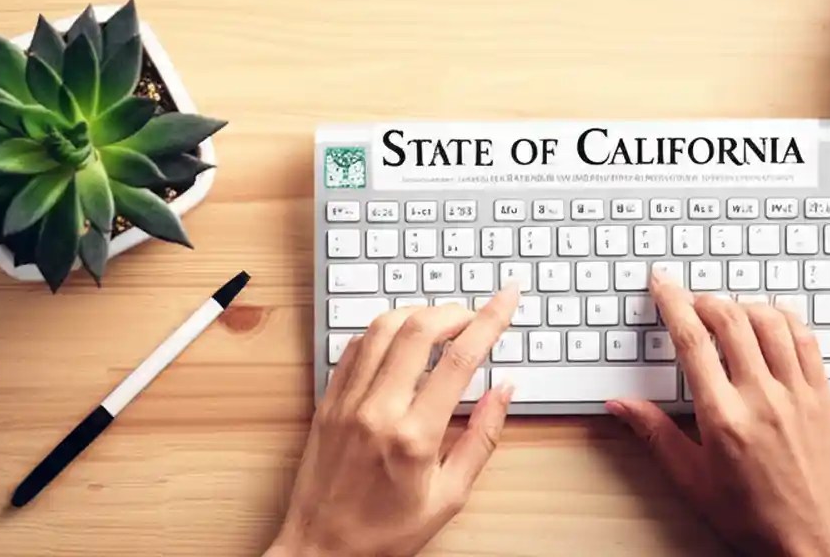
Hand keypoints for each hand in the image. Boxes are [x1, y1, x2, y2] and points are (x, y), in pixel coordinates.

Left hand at [266, 288, 518, 556]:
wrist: (321, 552)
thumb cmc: (385, 534)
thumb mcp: (449, 496)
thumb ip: (482, 439)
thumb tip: (504, 391)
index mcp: (413, 437)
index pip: (460, 358)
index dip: (491, 319)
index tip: (508, 297)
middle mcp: (376, 410)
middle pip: (419, 329)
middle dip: (455, 310)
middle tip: (476, 314)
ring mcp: (346, 402)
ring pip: (383, 328)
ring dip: (418, 313)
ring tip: (441, 322)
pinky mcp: (327, 402)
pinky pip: (355, 347)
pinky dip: (383, 331)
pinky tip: (401, 340)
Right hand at [607, 273, 829, 556]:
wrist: (810, 541)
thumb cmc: (750, 517)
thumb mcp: (691, 479)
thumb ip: (654, 434)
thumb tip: (619, 405)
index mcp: (722, 417)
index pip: (691, 341)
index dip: (672, 302)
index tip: (662, 282)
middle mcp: (762, 398)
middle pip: (731, 320)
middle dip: (705, 299)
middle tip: (691, 299)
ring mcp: (797, 394)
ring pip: (770, 321)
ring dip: (744, 305)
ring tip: (728, 311)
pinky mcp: (822, 397)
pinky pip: (806, 340)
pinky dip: (786, 319)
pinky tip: (772, 320)